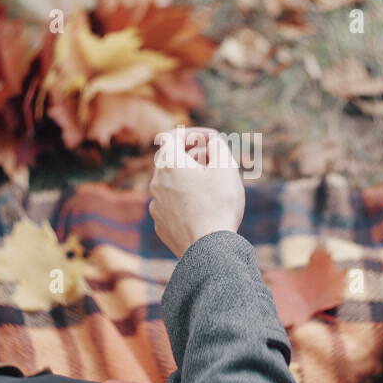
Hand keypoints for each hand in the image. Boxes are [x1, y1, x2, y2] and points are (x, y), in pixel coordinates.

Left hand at [149, 127, 244, 257]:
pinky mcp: (160, 224)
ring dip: (187, 178)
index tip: (211, 139)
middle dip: (191, 155)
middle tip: (213, 161)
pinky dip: (183, 200)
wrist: (209, 249)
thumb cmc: (219, 205)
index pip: (173, 136)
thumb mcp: (226, 167)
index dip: (193, 133)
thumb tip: (211, 142)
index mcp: (170, 164)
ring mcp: (156, 205)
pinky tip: (201, 208)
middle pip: (170, 159)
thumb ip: (218, 145)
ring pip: (170, 183)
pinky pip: (171, 205)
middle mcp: (157, 182)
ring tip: (209, 186)